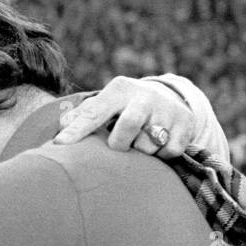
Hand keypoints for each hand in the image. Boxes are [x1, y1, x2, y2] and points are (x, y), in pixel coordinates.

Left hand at [52, 75, 195, 156]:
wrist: (167, 97)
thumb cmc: (124, 106)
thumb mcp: (105, 104)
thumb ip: (83, 115)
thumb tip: (61, 126)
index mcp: (119, 90)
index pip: (94, 112)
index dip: (76, 130)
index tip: (60, 144)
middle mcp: (145, 96)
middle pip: (129, 124)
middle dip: (120, 143)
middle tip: (119, 146)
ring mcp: (167, 109)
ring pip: (149, 144)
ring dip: (141, 151)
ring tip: (140, 142)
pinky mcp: (185, 124)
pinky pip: (169, 152)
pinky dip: (161, 156)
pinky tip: (157, 145)